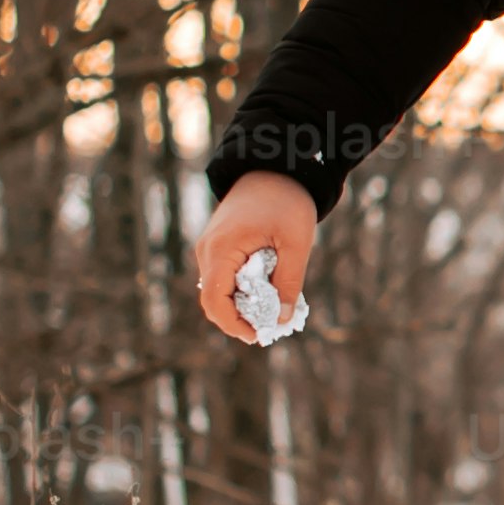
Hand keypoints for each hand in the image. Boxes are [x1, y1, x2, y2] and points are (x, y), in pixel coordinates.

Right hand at [197, 170, 321, 345]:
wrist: (275, 168)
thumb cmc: (286, 201)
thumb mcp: (296, 243)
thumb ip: (289, 281)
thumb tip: (282, 319)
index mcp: (221, 250)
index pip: (214, 300)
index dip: (232, 324)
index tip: (258, 336)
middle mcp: (208, 251)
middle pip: (212, 300)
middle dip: (237, 319)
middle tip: (267, 330)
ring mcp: (210, 248)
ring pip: (218, 290)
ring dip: (241, 305)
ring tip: (272, 312)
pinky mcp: (219, 246)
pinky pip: (224, 277)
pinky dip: (241, 290)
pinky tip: (267, 294)